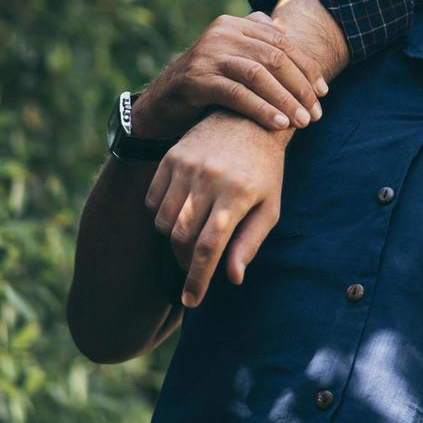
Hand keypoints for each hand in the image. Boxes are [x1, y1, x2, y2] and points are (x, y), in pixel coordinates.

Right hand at [138, 12, 326, 137]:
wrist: (161, 105)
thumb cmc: (208, 83)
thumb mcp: (233, 59)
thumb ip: (257, 42)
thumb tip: (288, 34)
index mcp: (235, 25)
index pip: (283, 43)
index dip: (307, 68)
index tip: (323, 93)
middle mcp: (221, 34)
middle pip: (275, 58)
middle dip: (300, 88)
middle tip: (316, 114)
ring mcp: (207, 55)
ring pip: (258, 75)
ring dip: (285, 100)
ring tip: (302, 122)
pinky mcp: (195, 79)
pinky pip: (237, 94)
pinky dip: (261, 109)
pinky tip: (278, 124)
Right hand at [145, 112, 288, 306]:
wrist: (249, 122)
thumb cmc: (265, 171)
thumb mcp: (269, 207)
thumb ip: (249, 242)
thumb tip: (232, 277)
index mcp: (237, 194)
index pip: (209, 248)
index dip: (198, 279)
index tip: (192, 300)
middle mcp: (208, 179)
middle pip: (182, 238)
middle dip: (186, 262)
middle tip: (195, 268)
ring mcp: (186, 167)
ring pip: (164, 223)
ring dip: (174, 241)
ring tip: (192, 240)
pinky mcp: (169, 159)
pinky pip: (153, 202)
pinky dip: (162, 217)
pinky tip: (181, 215)